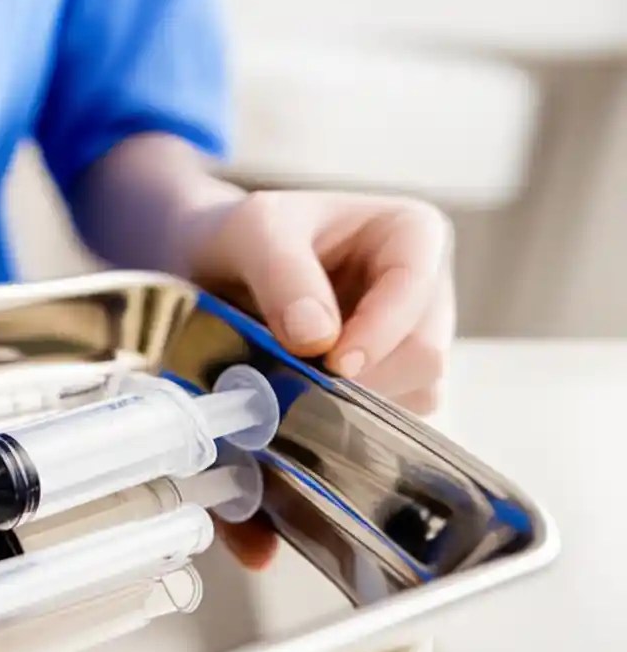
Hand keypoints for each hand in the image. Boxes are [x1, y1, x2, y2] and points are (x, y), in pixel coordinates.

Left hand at [194, 190, 455, 412]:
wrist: (222, 262)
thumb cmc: (248, 234)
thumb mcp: (252, 232)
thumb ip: (282, 274)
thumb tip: (317, 339)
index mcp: (412, 233)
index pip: (416, 291)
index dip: (378, 333)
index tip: (333, 363)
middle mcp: (427, 288)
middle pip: (423, 353)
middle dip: (362, 377)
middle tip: (296, 382)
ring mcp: (414, 338)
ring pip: (414, 392)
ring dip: (352, 402)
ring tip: (291, 381)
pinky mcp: (395, 380)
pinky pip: (391, 417)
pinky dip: (348, 419)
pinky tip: (302, 397)